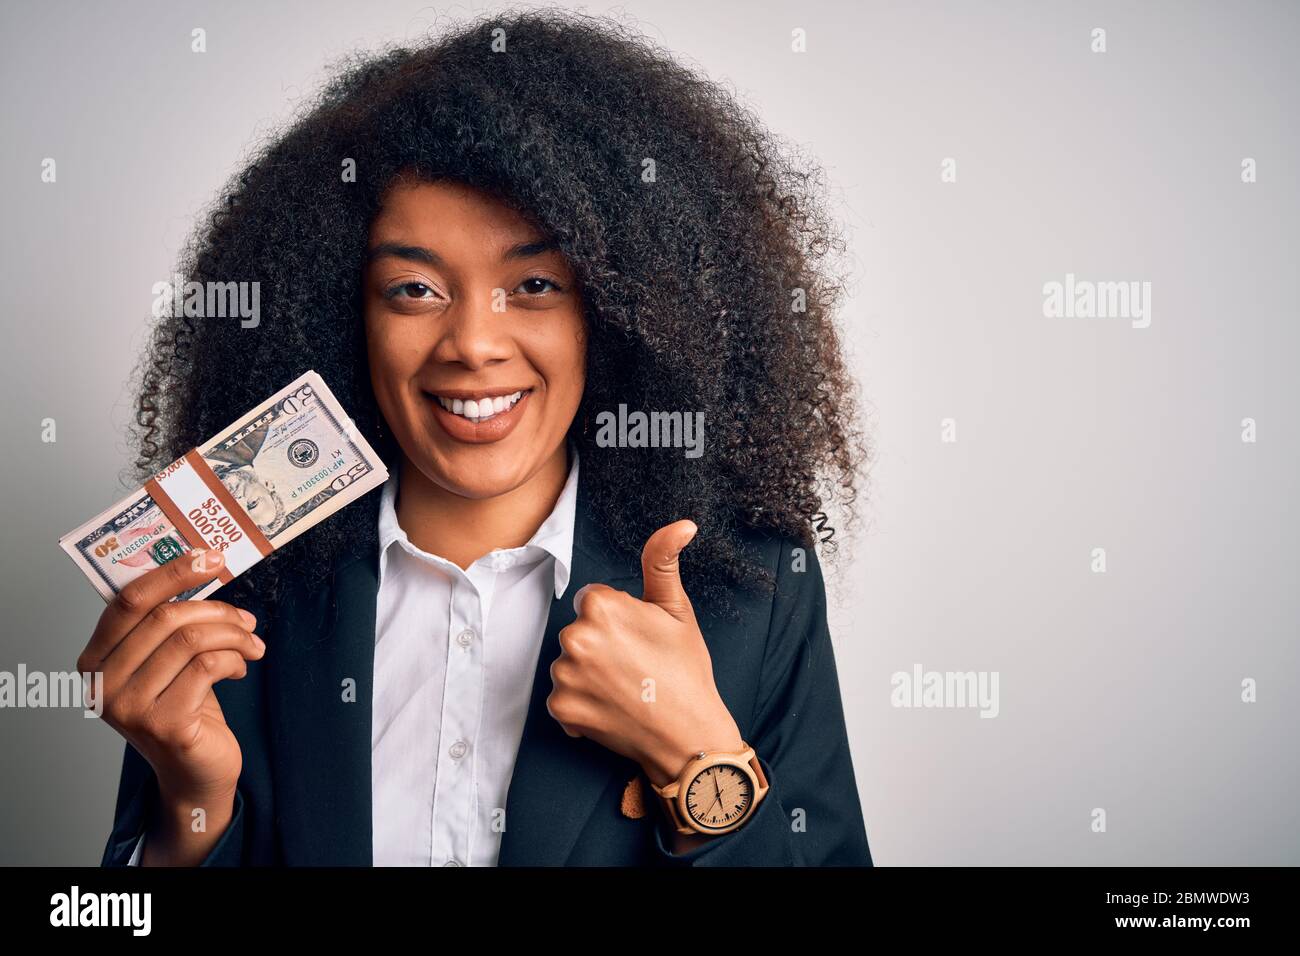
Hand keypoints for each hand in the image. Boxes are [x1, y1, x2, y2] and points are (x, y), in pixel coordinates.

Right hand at [76, 550, 264, 864]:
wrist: (195, 772)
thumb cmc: (184, 707)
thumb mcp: (167, 661)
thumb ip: (168, 623)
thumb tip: (202, 565)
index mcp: (95, 659)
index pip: (128, 600)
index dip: (172, 572)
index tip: (210, 556)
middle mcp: (103, 684)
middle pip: (165, 617)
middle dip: (217, 610)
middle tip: (246, 617)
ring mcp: (130, 707)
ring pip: (191, 639)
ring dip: (233, 635)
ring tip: (251, 645)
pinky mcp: (165, 724)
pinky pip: (208, 666)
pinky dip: (234, 659)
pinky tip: (241, 668)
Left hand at [546, 520, 742, 788]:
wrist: (688, 735)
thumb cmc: (686, 670)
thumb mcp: (677, 609)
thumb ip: (664, 560)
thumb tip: (683, 524)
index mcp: (600, 605)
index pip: (595, 601)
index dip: (621, 620)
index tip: (641, 640)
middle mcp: (575, 637)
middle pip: (580, 631)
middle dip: (602, 644)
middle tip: (637, 666)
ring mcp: (565, 675)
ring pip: (570, 663)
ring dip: (589, 674)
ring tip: (625, 689)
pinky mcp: (560, 708)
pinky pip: (563, 697)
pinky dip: (581, 705)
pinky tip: (611, 708)